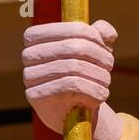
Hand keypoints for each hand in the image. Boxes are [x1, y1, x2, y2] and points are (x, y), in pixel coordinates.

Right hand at [22, 18, 122, 139]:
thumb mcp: (95, 49)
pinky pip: (70, 86)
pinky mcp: (35, 95)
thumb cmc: (83, 72)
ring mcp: (29, 75)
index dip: (93, 36)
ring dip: (98, 74)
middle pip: (73, 47)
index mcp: (38, 36)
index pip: (71, 28)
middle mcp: (29, 54)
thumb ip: (102, 33)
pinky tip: (101, 95)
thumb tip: (108, 33)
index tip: (106, 46)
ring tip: (106, 81)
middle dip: (99, 56)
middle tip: (109, 65)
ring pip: (73, 67)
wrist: (73, 110)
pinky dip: (92, 90)